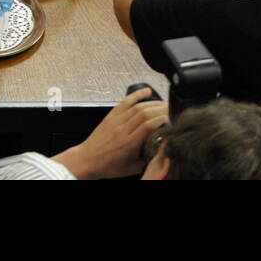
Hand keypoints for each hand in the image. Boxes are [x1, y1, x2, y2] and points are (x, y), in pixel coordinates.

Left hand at [53, 87, 169, 178]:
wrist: (88, 160)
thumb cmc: (108, 166)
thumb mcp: (132, 169)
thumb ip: (148, 161)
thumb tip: (163, 154)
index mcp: (128, 143)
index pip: (147, 126)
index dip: (161, 119)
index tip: (171, 117)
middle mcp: (122, 130)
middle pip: (144, 114)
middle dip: (160, 109)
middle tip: (172, 108)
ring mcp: (116, 121)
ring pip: (136, 107)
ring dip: (152, 103)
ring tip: (164, 102)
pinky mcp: (111, 116)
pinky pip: (125, 102)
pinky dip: (136, 95)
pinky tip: (146, 91)